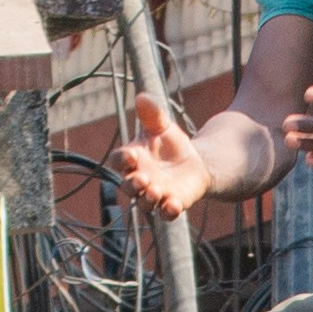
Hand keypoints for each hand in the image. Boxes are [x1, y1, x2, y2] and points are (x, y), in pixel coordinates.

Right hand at [109, 88, 219, 219]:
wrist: (194, 162)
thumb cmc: (170, 144)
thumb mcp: (163, 125)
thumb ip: (152, 114)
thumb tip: (142, 98)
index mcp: (132, 158)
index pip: (118, 161)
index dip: (121, 160)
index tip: (130, 156)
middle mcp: (139, 179)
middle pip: (127, 187)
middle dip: (133, 185)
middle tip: (143, 179)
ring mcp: (155, 193)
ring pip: (144, 203)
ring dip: (148, 199)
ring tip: (156, 192)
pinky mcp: (171, 203)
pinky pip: (165, 213)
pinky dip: (168, 211)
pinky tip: (173, 206)